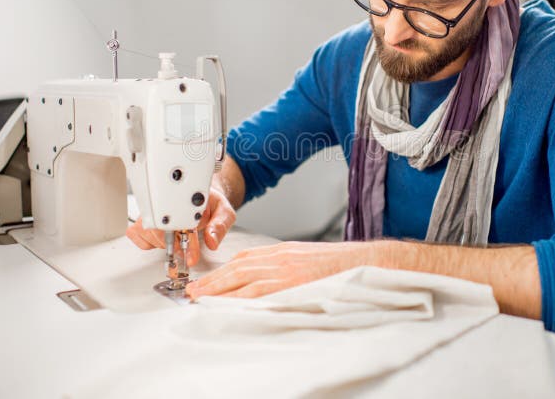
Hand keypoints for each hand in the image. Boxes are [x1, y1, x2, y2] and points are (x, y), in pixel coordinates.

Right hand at [125, 185, 236, 265]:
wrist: (199, 193)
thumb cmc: (209, 202)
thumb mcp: (223, 211)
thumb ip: (220, 225)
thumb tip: (212, 241)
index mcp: (187, 198)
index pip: (183, 220)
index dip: (188, 242)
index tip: (192, 256)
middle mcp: (166, 202)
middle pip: (158, 228)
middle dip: (173, 245)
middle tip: (185, 251)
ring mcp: (153, 209)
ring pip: (145, 232)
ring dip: (161, 243)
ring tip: (176, 239)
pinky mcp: (143, 217)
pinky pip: (135, 233)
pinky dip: (146, 242)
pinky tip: (161, 238)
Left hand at [184, 241, 379, 298]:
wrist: (362, 262)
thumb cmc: (338, 265)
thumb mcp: (305, 260)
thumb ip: (285, 268)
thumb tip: (267, 284)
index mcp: (282, 251)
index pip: (244, 258)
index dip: (223, 270)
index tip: (207, 280)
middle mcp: (279, 257)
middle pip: (237, 267)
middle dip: (213, 279)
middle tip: (192, 290)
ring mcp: (284, 269)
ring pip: (242, 277)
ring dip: (218, 288)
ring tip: (200, 297)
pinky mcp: (291, 282)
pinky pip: (259, 290)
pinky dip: (238, 296)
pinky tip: (226, 303)